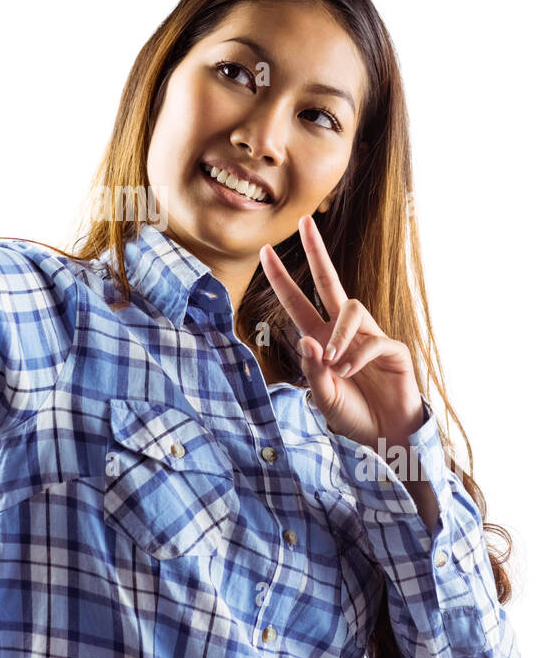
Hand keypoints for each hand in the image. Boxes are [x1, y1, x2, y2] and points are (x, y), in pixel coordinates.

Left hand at [259, 215, 423, 453]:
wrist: (386, 436)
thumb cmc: (353, 414)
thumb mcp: (323, 398)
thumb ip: (312, 371)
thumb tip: (307, 340)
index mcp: (320, 338)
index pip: (298, 301)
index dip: (281, 278)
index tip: (264, 252)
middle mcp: (344, 330)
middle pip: (329, 280)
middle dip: (317, 250)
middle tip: (305, 221)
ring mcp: (369, 335)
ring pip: (351, 308)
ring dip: (338, 335)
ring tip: (333, 364)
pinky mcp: (392, 349)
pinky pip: (373, 341)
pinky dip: (357, 357)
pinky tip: (350, 373)